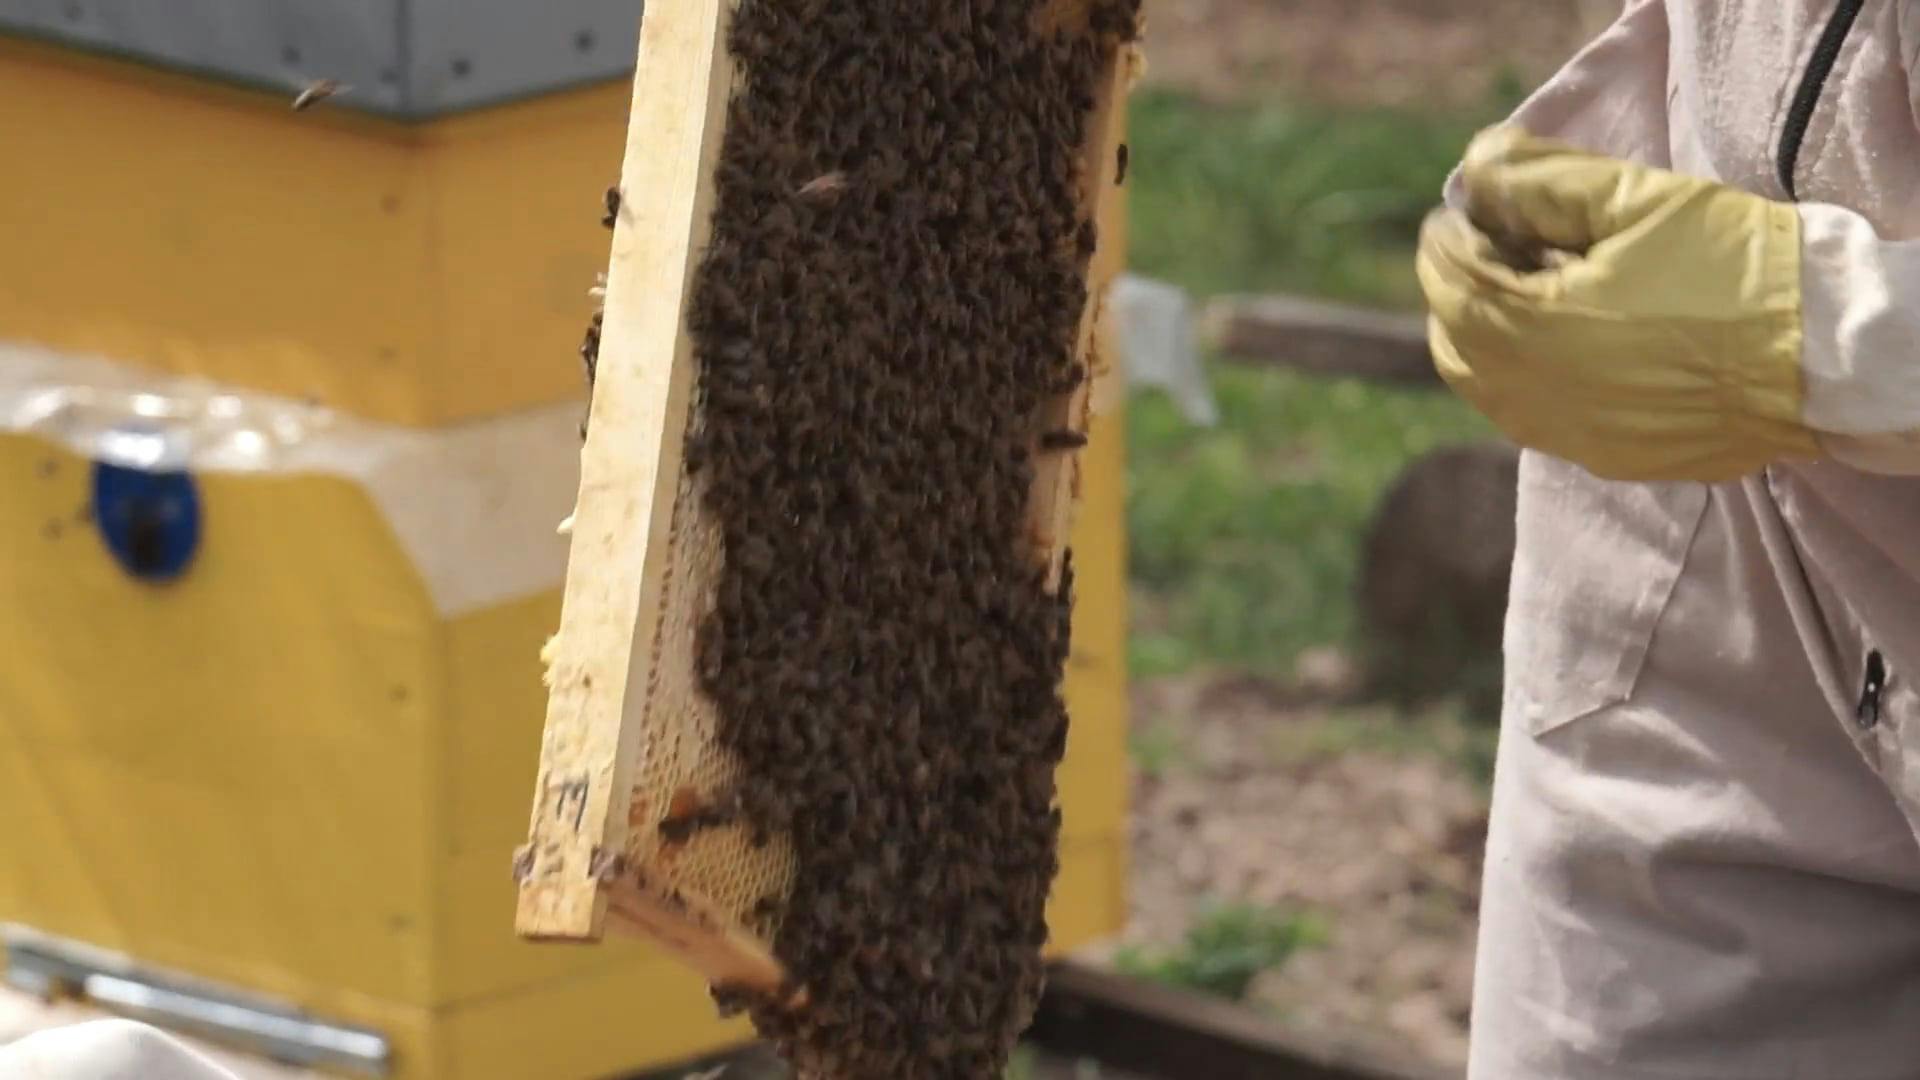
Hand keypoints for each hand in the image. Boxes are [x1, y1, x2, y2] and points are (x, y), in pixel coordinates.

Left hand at [1416, 126, 1821, 481]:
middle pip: (1453, 338)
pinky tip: (1565, 336)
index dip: (1448, 236)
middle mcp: (1537, 397)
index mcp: (1536, 331)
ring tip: (1528, 285)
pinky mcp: (1605, 457)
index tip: (1464, 205)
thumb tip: (1479, 165)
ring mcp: (1569, 437)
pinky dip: (1523, 373)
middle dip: (1458, 285)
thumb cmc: (1736, 267)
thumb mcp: (1638, 200)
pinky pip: (1533, 416)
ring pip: (1485, 386)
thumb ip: (1543, 182)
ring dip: (1484, 332)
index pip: (1451, 281)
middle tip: (1494, 242)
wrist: (1824, 354)